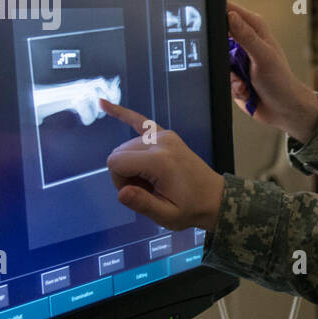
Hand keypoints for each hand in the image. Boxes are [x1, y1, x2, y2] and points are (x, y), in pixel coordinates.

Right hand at [98, 99, 225, 231]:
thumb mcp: (167, 215)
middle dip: (125, 174)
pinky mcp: (166, 135)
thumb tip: (122, 192)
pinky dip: (122, 114)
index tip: (136, 192)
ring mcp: (164, 136)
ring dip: (131, 165)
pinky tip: (102, 103)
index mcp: (159, 161)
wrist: (215, 198)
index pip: (116, 163)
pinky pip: (140, 121)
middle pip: (119, 153)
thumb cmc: (191, 209)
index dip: (119, 181)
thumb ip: (142, 204)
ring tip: (153, 180)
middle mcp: (161, 142)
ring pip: (126, 146)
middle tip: (147, 189)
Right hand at [227, 0, 317, 140]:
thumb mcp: (263, 57)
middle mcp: (244, 41)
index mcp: (254, 28)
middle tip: (234, 66)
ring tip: (244, 83)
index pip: (229, 10)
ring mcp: (237, 59)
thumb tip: (230, 15)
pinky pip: (221, 77)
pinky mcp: (233, 75)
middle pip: (216, 37)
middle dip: (221, 55)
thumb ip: (246, 36)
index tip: (212, 30)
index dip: (217, 16)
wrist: (283, 111)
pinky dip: (232, 87)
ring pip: (216, 60)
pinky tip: (246, 91)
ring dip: (229, 76)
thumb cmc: (281, 82)